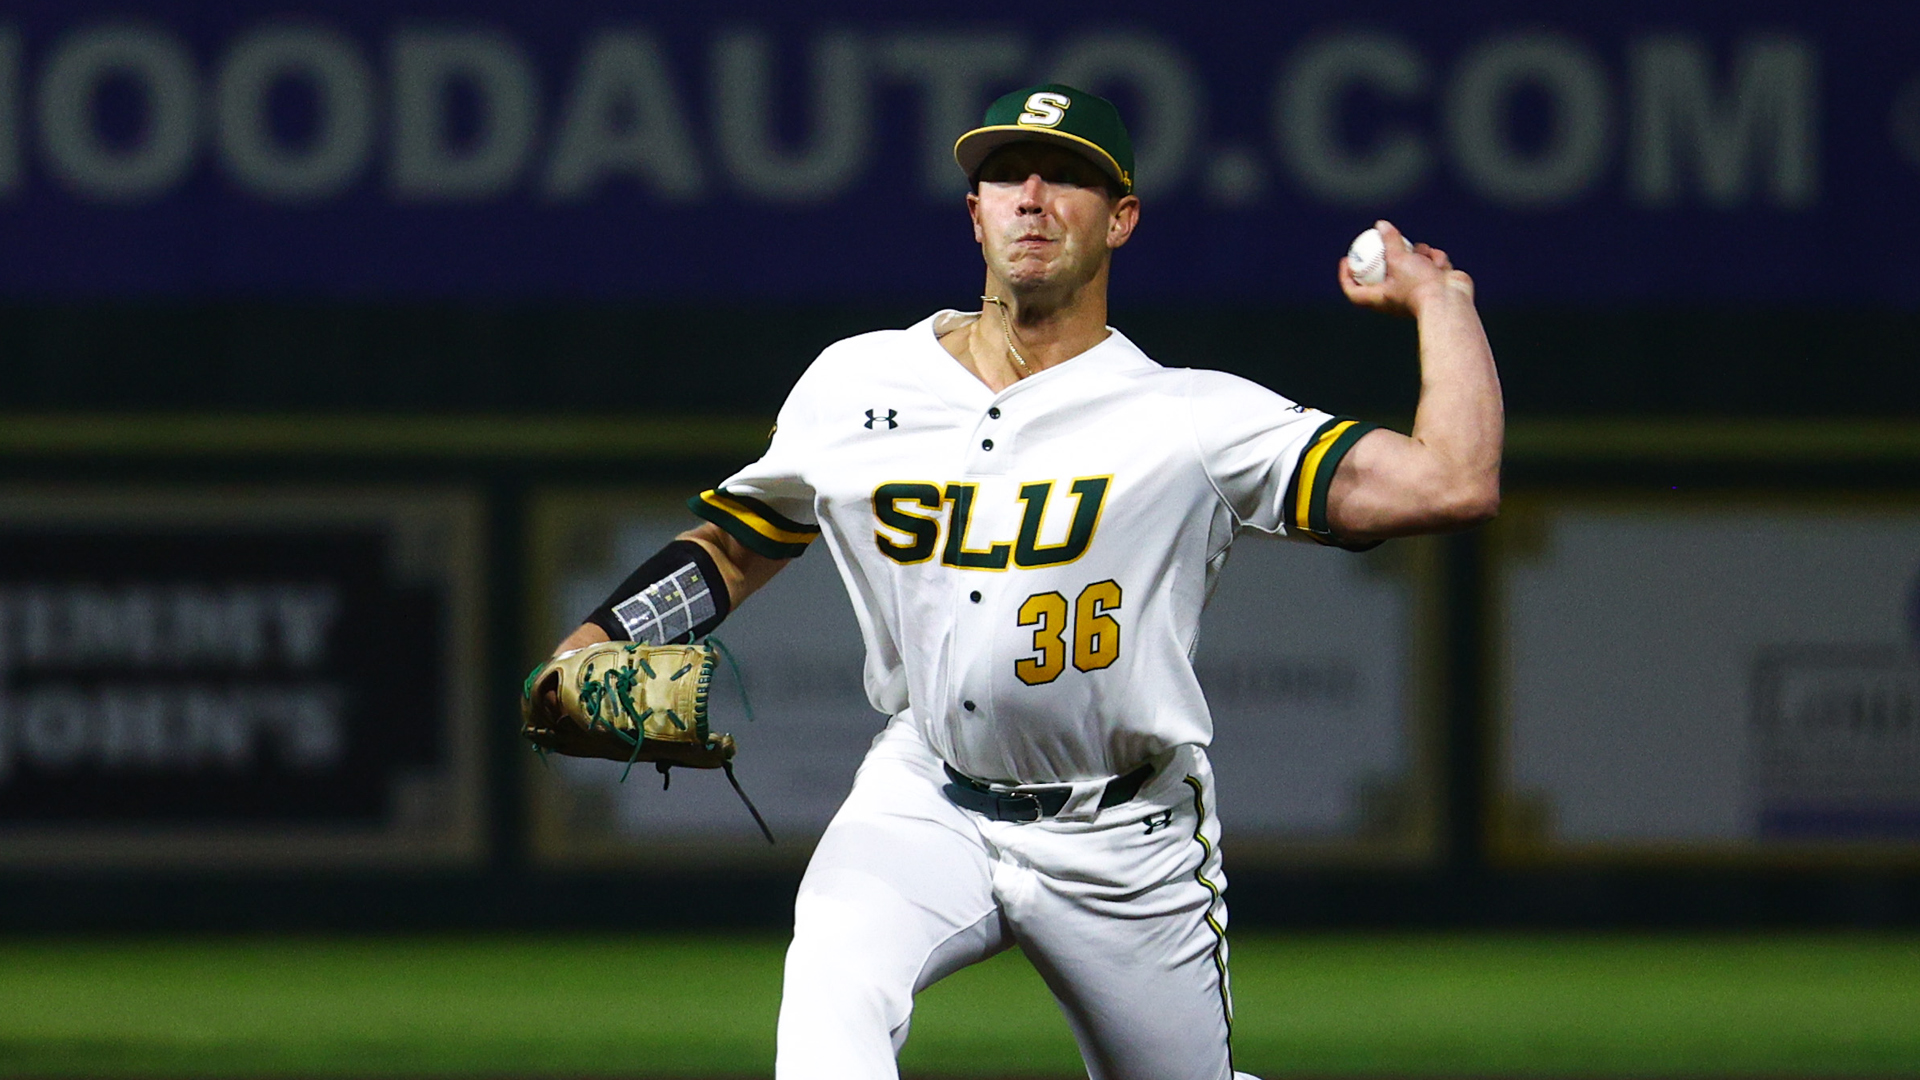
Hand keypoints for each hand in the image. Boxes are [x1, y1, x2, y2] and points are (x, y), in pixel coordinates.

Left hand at [1337, 220, 1474, 318]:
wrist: (1450, 301)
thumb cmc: (1419, 285)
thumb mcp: (1399, 258)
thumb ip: (1390, 241)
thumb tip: (1380, 225)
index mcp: (1380, 299)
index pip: (1354, 293)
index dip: (1346, 277)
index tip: (1346, 260)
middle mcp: (1396, 298)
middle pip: (1386, 273)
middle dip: (1391, 254)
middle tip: (1387, 239)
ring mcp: (1416, 291)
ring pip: (1413, 263)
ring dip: (1418, 254)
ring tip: (1422, 253)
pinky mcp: (1434, 285)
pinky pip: (1430, 265)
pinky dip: (1434, 261)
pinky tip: (1440, 264)